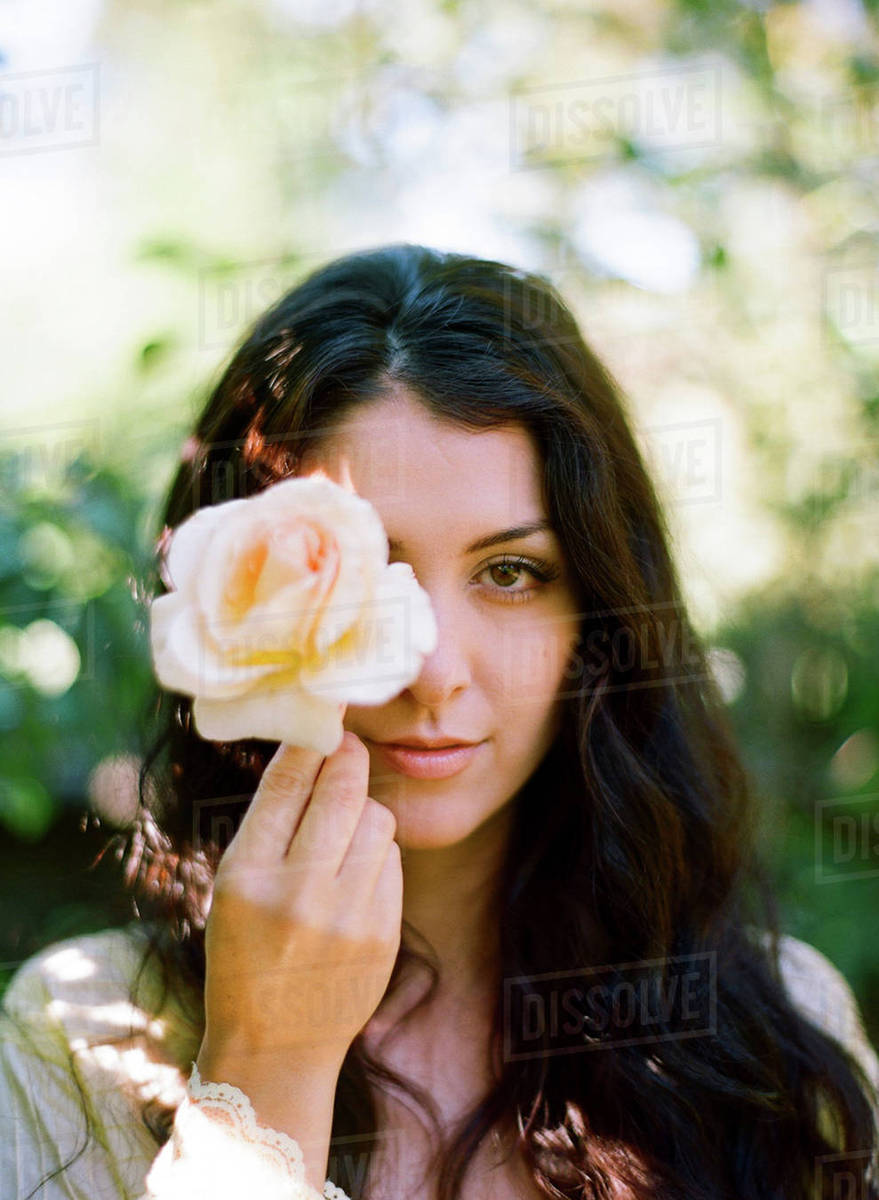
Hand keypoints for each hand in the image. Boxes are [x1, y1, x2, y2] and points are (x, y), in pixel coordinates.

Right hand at [198, 728, 402, 1072]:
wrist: (276, 1044)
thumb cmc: (244, 953)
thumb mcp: (232, 888)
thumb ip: (268, 823)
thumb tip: (310, 748)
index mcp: (247, 877)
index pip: (286, 785)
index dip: (310, 743)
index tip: (324, 721)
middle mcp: (298, 895)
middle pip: (343, 792)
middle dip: (348, 759)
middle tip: (347, 747)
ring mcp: (347, 918)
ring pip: (377, 820)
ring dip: (362, 811)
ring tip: (341, 831)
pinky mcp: (383, 934)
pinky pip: (391, 860)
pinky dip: (376, 854)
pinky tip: (353, 874)